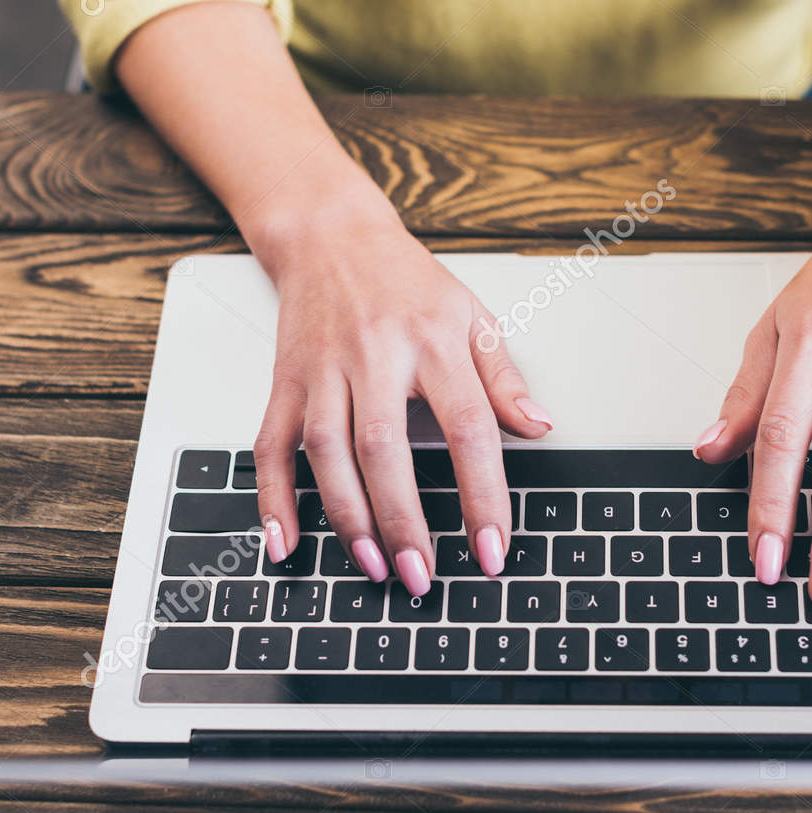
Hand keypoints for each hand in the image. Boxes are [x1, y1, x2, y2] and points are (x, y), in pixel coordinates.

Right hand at [250, 177, 552, 594]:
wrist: (330, 235)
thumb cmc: (408, 282)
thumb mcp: (473, 315)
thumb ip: (505, 377)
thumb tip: (540, 427)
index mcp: (433, 341)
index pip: (467, 427)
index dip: (482, 494)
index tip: (492, 550)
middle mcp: (374, 355)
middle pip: (384, 447)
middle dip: (403, 520)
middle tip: (422, 577)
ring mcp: (323, 370)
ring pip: (326, 451)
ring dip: (347, 517)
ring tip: (374, 566)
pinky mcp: (285, 381)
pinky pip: (271, 445)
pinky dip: (273, 498)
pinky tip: (285, 542)